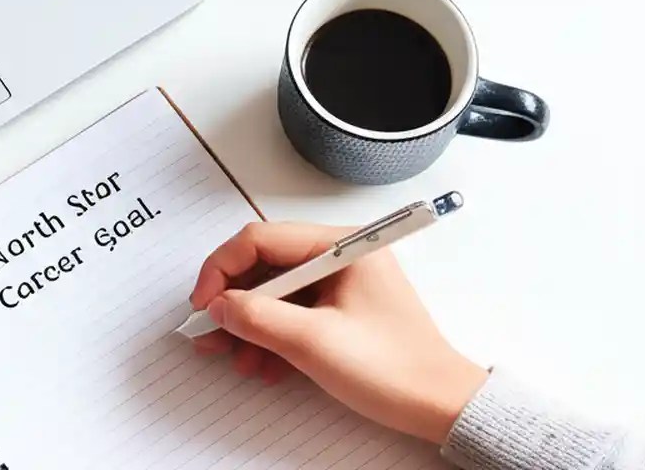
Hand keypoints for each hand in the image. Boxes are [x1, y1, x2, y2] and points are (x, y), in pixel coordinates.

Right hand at [189, 222, 487, 444]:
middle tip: (209, 334)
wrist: (440, 406)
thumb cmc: (394, 369)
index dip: (222, 270)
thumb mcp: (313, 343)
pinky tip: (262, 365)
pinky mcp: (341, 309)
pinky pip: (292, 312)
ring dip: (248, 325)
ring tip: (235, 358)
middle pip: (265, 265)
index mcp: (342, 246)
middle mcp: (341, 255)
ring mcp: (341, 283)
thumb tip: (218, 306)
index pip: (261, 239)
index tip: (204, 305)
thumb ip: (257, 317)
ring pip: (274, 292)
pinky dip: (271, 336)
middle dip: (232, 302)